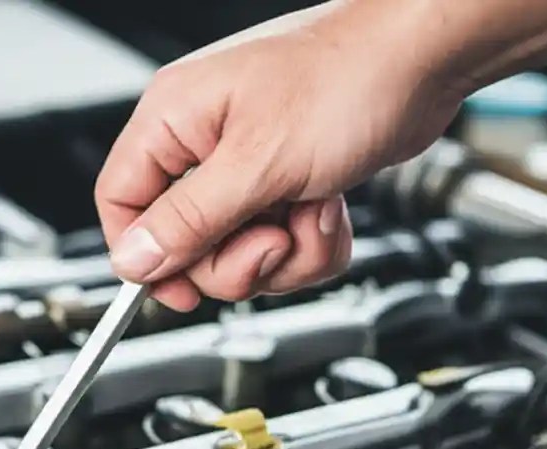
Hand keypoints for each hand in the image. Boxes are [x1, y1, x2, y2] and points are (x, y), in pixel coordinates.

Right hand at [95, 1, 471, 310]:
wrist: (425, 61)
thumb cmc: (347, 79)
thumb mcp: (257, 164)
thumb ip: (188, 220)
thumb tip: (133, 261)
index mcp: (174, 119)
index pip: (122, 202)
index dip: (146, 256)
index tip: (179, 290)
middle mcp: (204, 142)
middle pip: (186, 244)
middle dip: (239, 258)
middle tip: (274, 238)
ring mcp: (248, 164)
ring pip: (239, 251)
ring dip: (287, 253)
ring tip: (314, 213)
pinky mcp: (288, 182)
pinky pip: (281, 243)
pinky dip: (312, 242)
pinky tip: (331, 212)